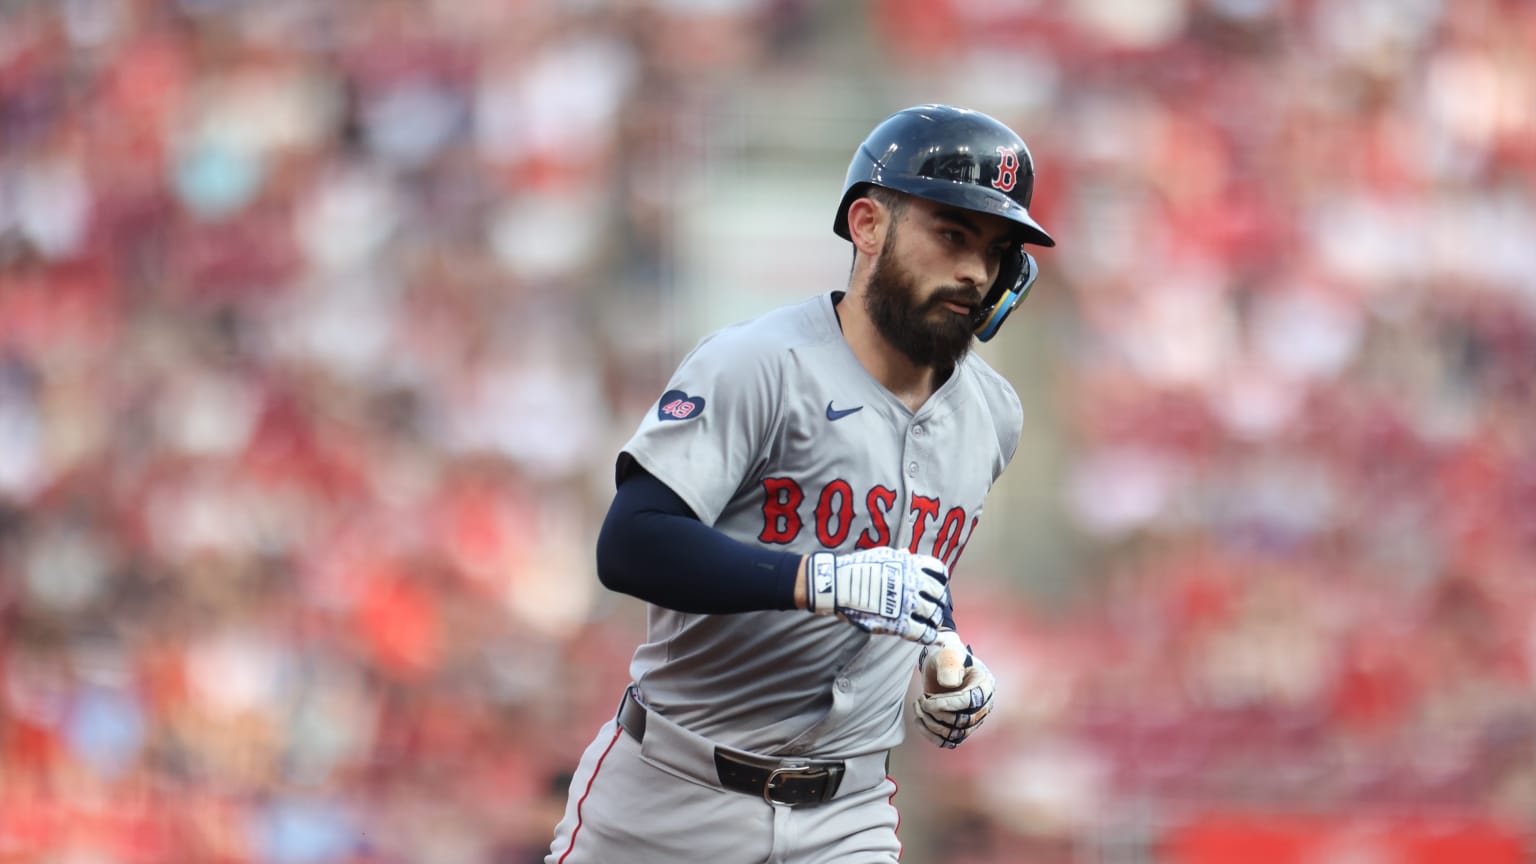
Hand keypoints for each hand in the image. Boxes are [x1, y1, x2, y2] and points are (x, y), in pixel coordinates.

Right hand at [805, 548, 949, 644]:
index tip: (936, 587)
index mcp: (911, 565)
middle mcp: (913, 583)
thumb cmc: (857, 567)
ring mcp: (907, 604)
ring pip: (934, 614)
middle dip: (937, 602)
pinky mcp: (899, 623)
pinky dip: (929, 635)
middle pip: (939, 595)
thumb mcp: (881, 555)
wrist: (837, 585)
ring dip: (933, 618)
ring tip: (929, 621)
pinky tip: (928, 635)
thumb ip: (899, 557)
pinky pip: (924, 632)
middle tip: (932, 607)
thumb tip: (907, 553)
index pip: (939, 572)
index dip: (940, 581)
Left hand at [913, 630, 994, 747]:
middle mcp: (983, 706)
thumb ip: (950, 665)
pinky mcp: (960, 729)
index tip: (928, 700)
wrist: (941, 665)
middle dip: (937, 713)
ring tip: (918, 706)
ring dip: (931, 724)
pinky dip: (930, 735)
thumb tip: (951, 684)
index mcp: (985, 685)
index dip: (947, 704)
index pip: (970, 702)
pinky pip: (948, 742)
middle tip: (920, 700)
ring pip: (955, 734)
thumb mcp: (947, 654)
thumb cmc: (946, 657)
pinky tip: (919, 720)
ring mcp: (973, 719)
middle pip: (963, 722)